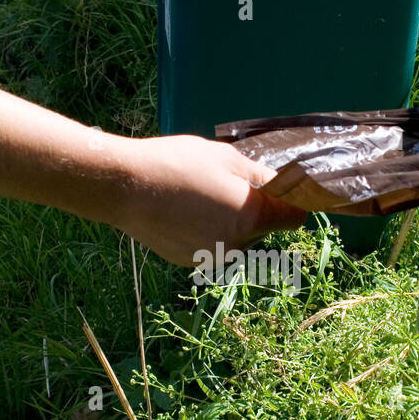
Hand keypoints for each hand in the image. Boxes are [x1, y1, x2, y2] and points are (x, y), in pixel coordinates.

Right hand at [111, 134, 305, 266]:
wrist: (124, 187)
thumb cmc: (177, 164)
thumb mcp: (225, 157)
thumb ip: (260, 174)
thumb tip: (283, 182)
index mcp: (251, 217)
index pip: (294, 219)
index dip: (292, 202)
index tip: (279, 190)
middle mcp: (237, 244)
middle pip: (263, 229)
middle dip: (254, 210)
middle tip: (225, 184)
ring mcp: (212, 257)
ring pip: (237, 239)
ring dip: (230, 222)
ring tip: (199, 196)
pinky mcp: (190, 262)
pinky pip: (212, 246)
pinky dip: (206, 233)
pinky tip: (182, 212)